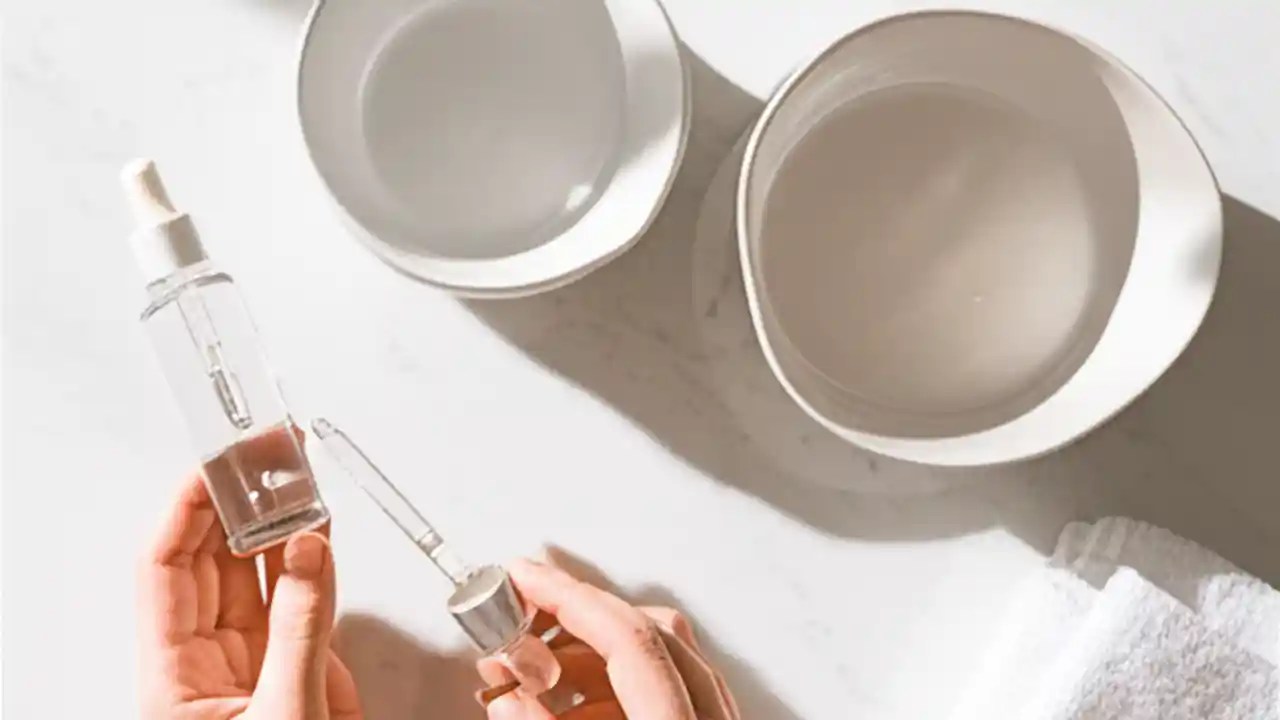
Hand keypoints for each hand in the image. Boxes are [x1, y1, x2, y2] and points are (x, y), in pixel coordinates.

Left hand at [137, 475, 361, 719]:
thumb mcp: (285, 716)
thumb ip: (299, 634)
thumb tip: (308, 553)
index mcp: (173, 680)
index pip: (166, 571)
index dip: (186, 511)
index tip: (215, 466)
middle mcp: (206, 666)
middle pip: (207, 562)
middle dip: (232, 502)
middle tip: (260, 453)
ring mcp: (251, 668)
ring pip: (253, 576)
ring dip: (272, 524)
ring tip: (291, 476)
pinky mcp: (295, 673)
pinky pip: (297, 603)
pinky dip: (309, 561)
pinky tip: (315, 528)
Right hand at [478, 559, 738, 719]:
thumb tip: (511, 699)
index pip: (630, 637)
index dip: (569, 597)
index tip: (521, 575)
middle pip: (653, 633)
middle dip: (576, 622)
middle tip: (517, 624)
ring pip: (663, 661)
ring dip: (591, 661)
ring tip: (530, 677)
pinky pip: (671, 692)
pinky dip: (615, 691)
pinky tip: (568, 709)